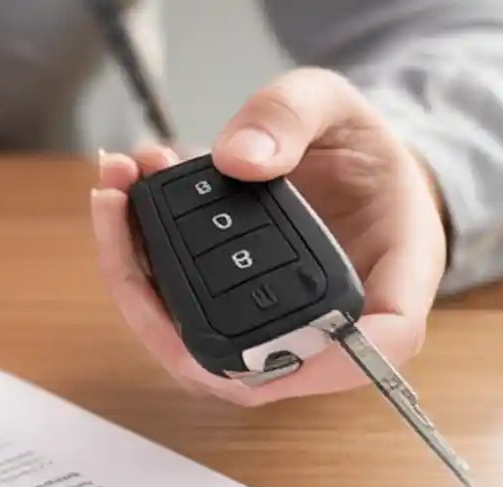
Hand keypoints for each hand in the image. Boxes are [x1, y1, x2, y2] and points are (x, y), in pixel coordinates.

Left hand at [90, 68, 446, 405]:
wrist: (349, 169)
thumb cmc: (363, 153)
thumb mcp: (339, 107)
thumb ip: (293, 117)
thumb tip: (238, 159)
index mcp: (389, 285)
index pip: (372, 347)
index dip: (311, 355)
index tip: (243, 320)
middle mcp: (325, 328)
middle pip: (243, 364)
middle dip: (157, 298)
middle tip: (119, 206)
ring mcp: (269, 331)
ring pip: (190, 344)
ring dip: (131, 272)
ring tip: (113, 189)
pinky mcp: (228, 317)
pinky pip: (174, 311)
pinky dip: (136, 257)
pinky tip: (122, 194)